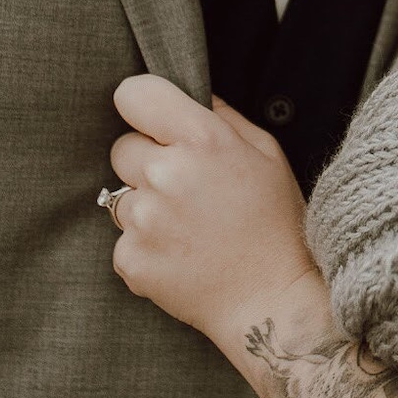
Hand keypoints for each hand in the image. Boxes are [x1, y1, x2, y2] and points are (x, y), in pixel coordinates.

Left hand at [107, 75, 317, 350]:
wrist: (271, 302)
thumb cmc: (276, 224)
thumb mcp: (266, 155)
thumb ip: (223, 117)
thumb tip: (191, 95)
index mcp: (202, 140)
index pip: (134, 94)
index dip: (142, 106)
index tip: (152, 120)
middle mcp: (167, 175)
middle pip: (122, 148)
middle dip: (147, 162)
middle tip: (186, 189)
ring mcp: (145, 220)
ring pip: (121, 197)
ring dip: (147, 208)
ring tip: (190, 229)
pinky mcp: (131, 259)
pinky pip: (124, 239)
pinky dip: (146, 247)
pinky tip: (182, 256)